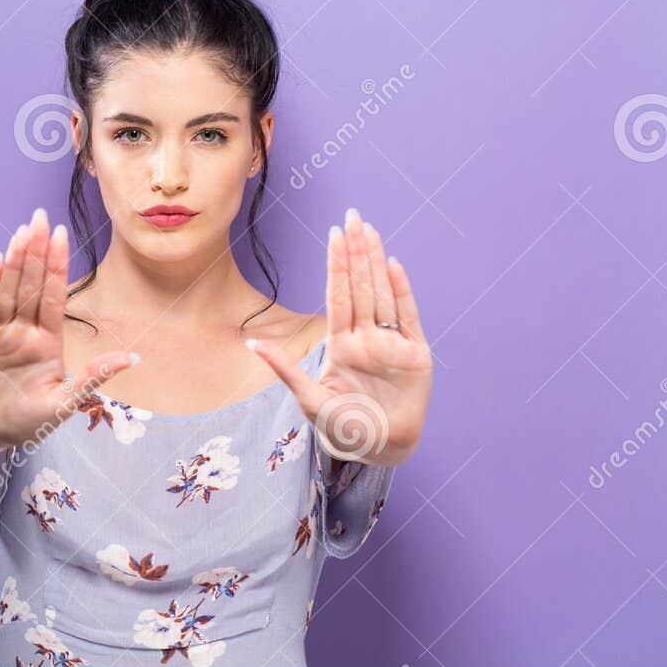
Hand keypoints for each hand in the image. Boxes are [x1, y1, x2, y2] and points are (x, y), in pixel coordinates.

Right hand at [0, 208, 138, 456]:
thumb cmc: (28, 419)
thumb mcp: (64, 403)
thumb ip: (93, 378)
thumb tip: (134, 358)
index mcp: (47, 340)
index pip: (54, 296)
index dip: (58, 266)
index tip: (61, 234)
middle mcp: (22, 330)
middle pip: (30, 285)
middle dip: (36, 252)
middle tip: (39, 217)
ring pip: (8, 290)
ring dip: (15, 262)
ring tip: (21, 233)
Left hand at [247, 207, 431, 466]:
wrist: (380, 449)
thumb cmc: (342, 427)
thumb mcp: (308, 398)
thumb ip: (285, 370)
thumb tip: (251, 344)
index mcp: (341, 344)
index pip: (338, 296)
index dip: (336, 266)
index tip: (333, 235)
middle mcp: (366, 337)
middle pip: (361, 287)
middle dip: (356, 252)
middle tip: (353, 217)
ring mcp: (390, 343)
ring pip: (382, 294)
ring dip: (376, 262)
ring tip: (371, 231)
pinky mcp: (415, 354)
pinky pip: (408, 317)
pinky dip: (402, 292)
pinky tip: (394, 266)